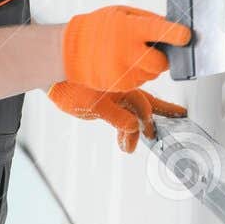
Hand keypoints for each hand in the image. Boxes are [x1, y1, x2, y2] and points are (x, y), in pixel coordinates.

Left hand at [47, 82, 186, 153]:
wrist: (51, 78)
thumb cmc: (69, 86)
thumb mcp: (94, 106)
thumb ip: (117, 117)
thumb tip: (135, 127)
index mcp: (123, 87)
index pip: (143, 106)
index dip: (149, 122)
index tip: (153, 133)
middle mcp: (120, 89)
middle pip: (144, 105)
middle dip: (158, 116)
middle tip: (173, 121)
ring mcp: (112, 94)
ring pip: (131, 111)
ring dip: (133, 129)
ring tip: (131, 145)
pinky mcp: (102, 101)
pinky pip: (119, 113)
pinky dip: (121, 126)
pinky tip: (121, 136)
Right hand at [61, 5, 190, 91]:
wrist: (68, 50)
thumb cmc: (96, 28)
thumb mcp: (121, 13)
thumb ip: (147, 19)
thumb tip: (171, 26)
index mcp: (131, 30)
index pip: (162, 32)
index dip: (178, 35)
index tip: (186, 36)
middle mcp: (129, 53)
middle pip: (162, 63)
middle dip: (162, 58)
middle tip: (153, 50)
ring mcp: (124, 71)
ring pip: (152, 74)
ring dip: (148, 67)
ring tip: (130, 55)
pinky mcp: (120, 85)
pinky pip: (140, 82)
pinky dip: (137, 74)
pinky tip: (123, 64)